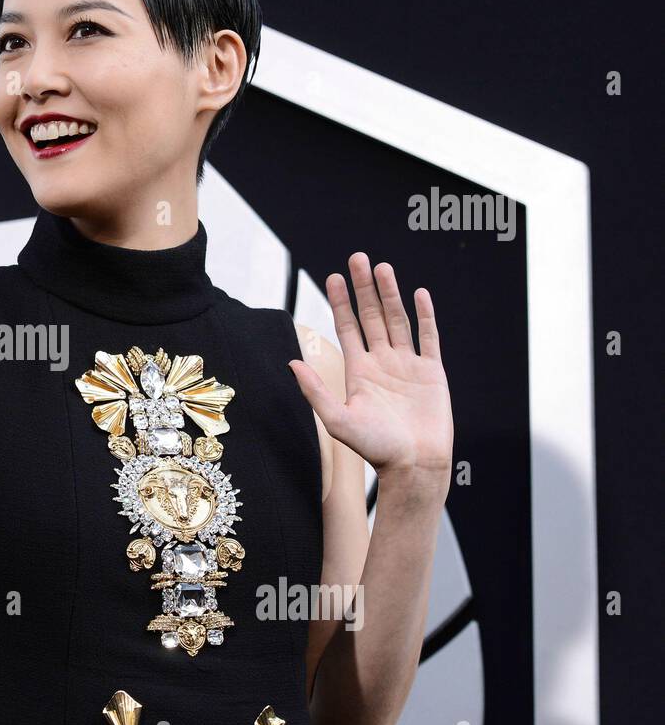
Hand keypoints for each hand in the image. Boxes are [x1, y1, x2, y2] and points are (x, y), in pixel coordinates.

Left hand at [288, 253, 452, 483]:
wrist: (415, 466)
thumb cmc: (376, 449)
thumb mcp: (338, 420)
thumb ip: (316, 392)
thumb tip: (292, 363)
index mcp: (358, 371)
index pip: (347, 328)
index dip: (341, 302)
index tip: (333, 277)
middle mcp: (382, 363)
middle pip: (371, 316)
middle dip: (364, 288)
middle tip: (358, 258)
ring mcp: (408, 365)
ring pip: (397, 320)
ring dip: (391, 294)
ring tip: (383, 268)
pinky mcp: (432, 372)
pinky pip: (428, 337)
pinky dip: (425, 315)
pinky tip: (419, 294)